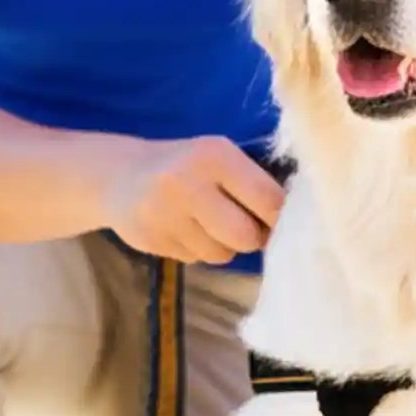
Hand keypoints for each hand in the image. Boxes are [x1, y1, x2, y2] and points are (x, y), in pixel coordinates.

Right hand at [103, 136, 284, 264]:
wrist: (120, 175)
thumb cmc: (187, 166)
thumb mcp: (219, 158)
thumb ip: (253, 184)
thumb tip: (295, 222)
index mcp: (215, 155)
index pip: (269, 200)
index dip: (280, 217)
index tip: (279, 220)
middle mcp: (187, 182)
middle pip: (246, 236)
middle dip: (251, 237)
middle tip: (244, 226)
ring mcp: (165, 214)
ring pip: (222, 254)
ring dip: (223, 245)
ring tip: (207, 223)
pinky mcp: (151, 239)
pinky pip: (196, 259)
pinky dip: (198, 249)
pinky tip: (183, 228)